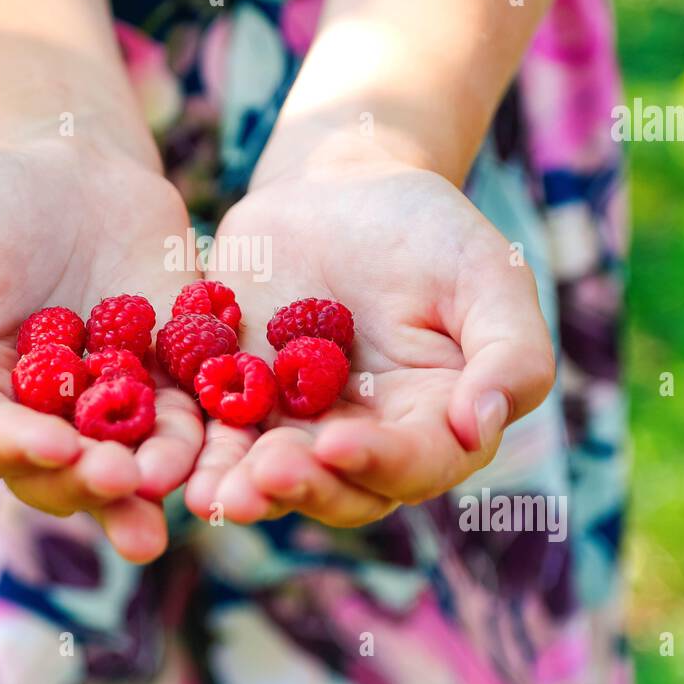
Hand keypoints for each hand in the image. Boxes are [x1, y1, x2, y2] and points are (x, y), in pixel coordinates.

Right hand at [0, 138, 201, 561]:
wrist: (66, 163)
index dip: (18, 447)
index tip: (56, 445)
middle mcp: (34, 419)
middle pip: (57, 472)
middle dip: (88, 481)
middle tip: (121, 479)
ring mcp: (102, 407)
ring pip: (123, 460)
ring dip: (146, 477)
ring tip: (167, 480)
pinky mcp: (163, 382)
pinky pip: (181, 417)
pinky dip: (195, 435)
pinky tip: (213, 448)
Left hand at [184, 148, 554, 527]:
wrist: (339, 186)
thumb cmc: (428, 228)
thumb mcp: (487, 273)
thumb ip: (508, 350)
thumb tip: (483, 425)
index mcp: (437, 420)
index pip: (418, 461)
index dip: (382, 460)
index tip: (341, 442)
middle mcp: (369, 438)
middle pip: (342, 489)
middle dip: (304, 488)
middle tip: (268, 474)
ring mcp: (300, 425)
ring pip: (275, 477)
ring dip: (246, 490)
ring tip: (215, 496)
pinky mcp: (239, 401)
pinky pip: (219, 437)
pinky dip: (200, 454)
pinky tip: (174, 464)